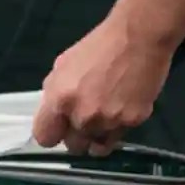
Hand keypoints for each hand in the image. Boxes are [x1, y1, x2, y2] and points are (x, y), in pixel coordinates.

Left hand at [32, 18, 173, 155]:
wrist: (140, 36)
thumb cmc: (99, 46)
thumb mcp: (63, 65)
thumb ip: (55, 94)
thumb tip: (53, 113)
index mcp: (60, 100)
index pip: (45, 138)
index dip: (52, 133)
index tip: (59, 128)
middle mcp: (82, 116)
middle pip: (73, 146)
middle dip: (76, 136)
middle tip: (85, 119)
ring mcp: (109, 121)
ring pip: (97, 147)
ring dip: (98, 136)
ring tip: (104, 117)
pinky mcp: (132, 122)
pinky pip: (119, 136)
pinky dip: (118, 127)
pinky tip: (122, 108)